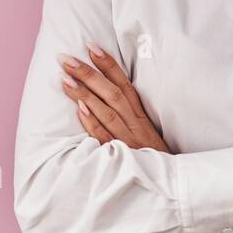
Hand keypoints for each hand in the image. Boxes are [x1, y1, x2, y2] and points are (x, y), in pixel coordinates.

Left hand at [56, 44, 171, 152]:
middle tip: (65, 58)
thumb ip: (130, 116)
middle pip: (112, 93)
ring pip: (107, 111)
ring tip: (64, 77)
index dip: (108, 64)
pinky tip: (80, 108)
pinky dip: (94, 123)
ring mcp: (128, 141)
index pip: (124, 84)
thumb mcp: (146, 134)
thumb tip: (106, 94)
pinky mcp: (122, 157)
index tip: (91, 46)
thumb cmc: (154, 159)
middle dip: (89, 73)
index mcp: (141, 117)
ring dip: (85, 93)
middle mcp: (135, 125)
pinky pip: (105, 138)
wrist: (169, 186)